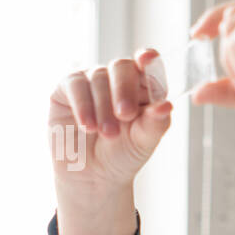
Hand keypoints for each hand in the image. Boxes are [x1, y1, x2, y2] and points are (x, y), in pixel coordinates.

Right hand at [48, 48, 173, 190]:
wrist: (93, 175)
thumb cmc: (123, 154)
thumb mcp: (144, 141)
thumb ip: (156, 122)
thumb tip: (166, 105)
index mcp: (143, 87)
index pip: (148, 65)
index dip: (148, 59)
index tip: (147, 60)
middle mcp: (117, 79)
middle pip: (122, 66)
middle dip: (124, 89)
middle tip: (126, 115)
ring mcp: (92, 81)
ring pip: (98, 77)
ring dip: (104, 107)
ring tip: (107, 134)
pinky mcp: (67, 88)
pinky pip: (75, 84)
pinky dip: (83, 104)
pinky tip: (88, 125)